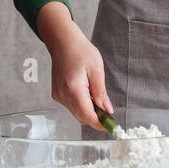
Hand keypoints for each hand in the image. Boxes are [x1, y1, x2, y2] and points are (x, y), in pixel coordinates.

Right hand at [39, 7, 110, 129]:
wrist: (62, 41)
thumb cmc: (79, 50)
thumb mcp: (96, 69)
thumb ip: (101, 92)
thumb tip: (107, 110)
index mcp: (73, 88)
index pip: (87, 115)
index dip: (100, 123)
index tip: (111, 126)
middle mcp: (63, 95)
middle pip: (82, 117)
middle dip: (96, 117)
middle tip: (108, 111)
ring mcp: (58, 95)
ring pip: (76, 113)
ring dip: (88, 110)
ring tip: (95, 94)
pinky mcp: (57, 94)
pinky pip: (71, 106)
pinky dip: (81, 105)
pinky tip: (86, 92)